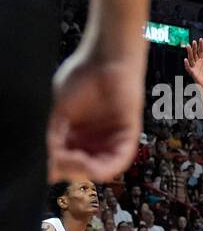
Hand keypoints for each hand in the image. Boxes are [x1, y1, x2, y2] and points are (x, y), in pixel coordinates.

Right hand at [48, 41, 145, 180]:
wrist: (105, 59)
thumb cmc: (82, 77)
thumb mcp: (59, 111)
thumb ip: (53, 137)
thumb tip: (46, 165)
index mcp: (75, 136)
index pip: (65, 162)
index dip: (56, 166)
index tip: (47, 164)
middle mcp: (94, 141)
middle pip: (82, 169)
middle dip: (69, 169)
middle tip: (59, 162)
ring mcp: (111, 140)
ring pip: (100, 169)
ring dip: (84, 170)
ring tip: (74, 160)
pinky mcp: (128, 136)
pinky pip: (120, 160)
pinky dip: (104, 167)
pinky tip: (89, 163)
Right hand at [182, 38, 202, 95]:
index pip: (200, 51)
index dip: (200, 46)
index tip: (200, 39)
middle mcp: (198, 64)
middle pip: (195, 53)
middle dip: (194, 47)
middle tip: (194, 41)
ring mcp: (195, 68)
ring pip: (190, 59)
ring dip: (189, 53)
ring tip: (188, 46)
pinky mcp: (193, 74)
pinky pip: (189, 68)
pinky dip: (187, 64)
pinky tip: (185, 59)